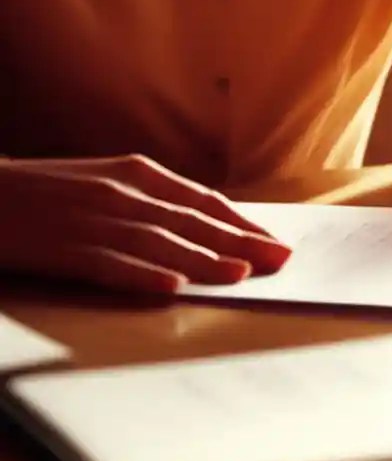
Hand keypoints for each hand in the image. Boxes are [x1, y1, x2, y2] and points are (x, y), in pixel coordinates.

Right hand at [0, 155, 291, 292]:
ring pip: (159, 242)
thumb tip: (201, 226)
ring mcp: (92, 220)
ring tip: (239, 274)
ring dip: (203, 258)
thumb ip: (150, 202)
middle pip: (191, 221)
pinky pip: (108, 264)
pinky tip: (171, 286)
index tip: (275, 241)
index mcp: (134, 175)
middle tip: (280, 261)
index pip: (203, 201)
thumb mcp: (103, 184)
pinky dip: (141, 274)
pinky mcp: (62, 248)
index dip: (242, 223)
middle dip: (240, 241)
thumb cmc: (41, 193)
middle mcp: (121, 193)